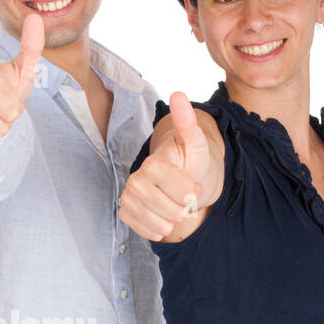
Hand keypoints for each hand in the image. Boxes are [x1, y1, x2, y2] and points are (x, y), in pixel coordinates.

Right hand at [118, 91, 216, 240]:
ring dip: (172, 220)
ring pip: (156, 222)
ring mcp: (129, 197)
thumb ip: (187, 123)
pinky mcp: (126, 212)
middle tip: (188, 200)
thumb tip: (177, 94)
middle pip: (165, 207)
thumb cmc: (190, 159)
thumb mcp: (196, 142)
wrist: (182, 177)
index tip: (196, 188)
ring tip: (177, 209)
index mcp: (152, 162)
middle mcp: (135, 179)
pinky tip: (164, 219)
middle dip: (183, 208)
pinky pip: (143, 229)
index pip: (169, 183)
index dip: (186, 189)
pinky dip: (158, 228)